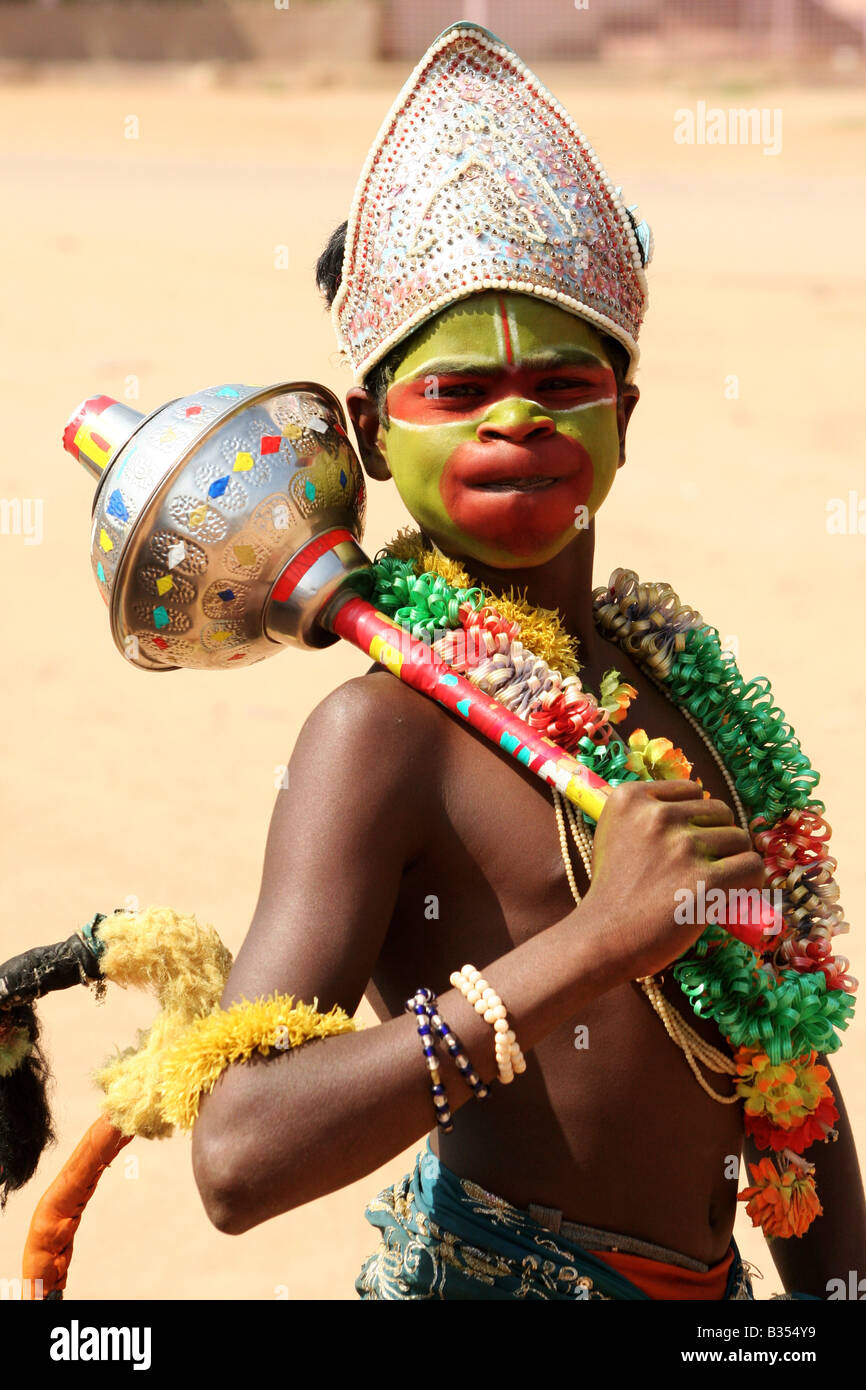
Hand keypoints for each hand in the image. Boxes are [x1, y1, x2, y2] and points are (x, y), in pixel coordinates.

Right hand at [583, 780, 763, 981]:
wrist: (602, 937)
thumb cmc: (612, 890)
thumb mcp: (616, 833)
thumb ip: (648, 814)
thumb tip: (703, 810)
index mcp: (630, 797)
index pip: (693, 790)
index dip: (695, 818)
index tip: (685, 844)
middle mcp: (657, 815)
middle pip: (720, 811)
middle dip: (718, 837)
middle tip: (703, 866)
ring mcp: (682, 846)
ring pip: (739, 838)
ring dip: (732, 861)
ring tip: (713, 884)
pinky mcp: (705, 880)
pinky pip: (751, 866)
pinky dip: (750, 881)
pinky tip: (734, 895)